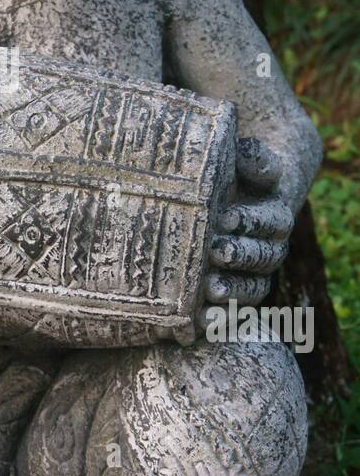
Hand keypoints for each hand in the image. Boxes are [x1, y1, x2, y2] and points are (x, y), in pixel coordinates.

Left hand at [205, 137, 293, 307]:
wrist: (230, 200)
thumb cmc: (231, 173)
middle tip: (215, 252)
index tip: (224, 217)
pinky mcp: (236, 292)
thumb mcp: (240, 160)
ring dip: (235, 291)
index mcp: (274, 214)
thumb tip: (244, 151)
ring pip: (255, 287)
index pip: (271, 219)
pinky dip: (223, 319)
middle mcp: (270, 246)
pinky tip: (201, 324)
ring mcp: (254, 273)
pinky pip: (236, 311)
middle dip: (241, 255)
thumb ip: (249, 157)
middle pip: (265, 256)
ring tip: (211, 291)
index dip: (251, 220)